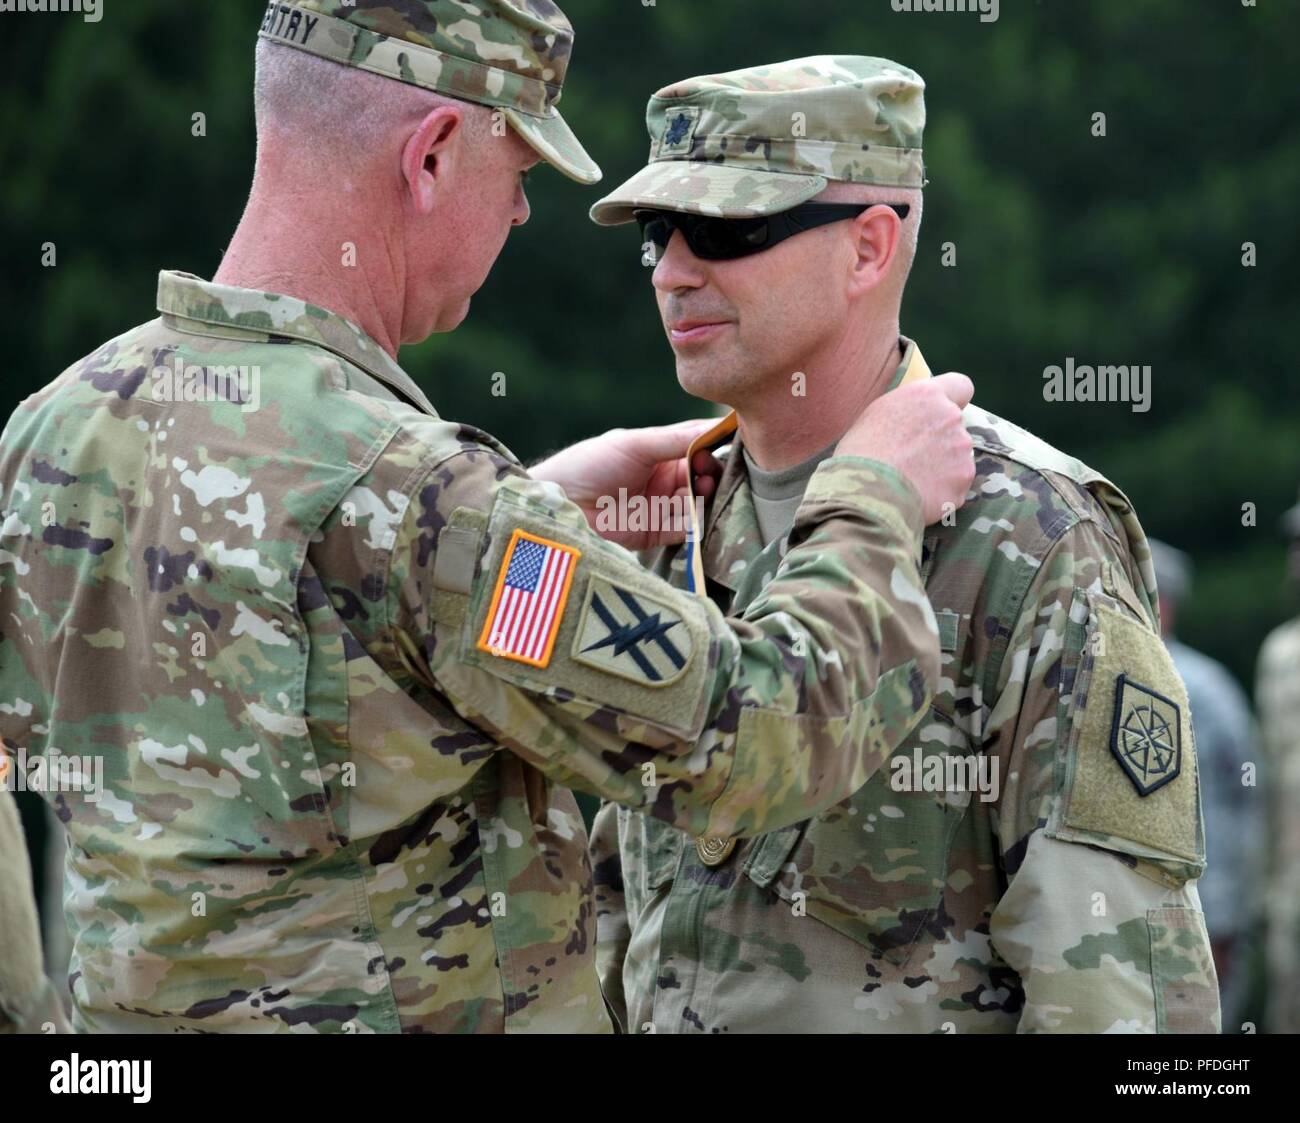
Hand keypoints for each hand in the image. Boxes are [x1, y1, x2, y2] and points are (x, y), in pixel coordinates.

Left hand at [532, 419, 723, 549]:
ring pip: (698, 501)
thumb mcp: (634, 444)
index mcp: (657, 451)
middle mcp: (663, 478)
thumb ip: (674, 439)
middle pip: (702, 474)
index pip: (695, 443)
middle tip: (709, 469)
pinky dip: (697, 522)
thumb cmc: (590, 464)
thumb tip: (717, 426)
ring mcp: (661, 506)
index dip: (714, 441)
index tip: (731, 439)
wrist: (561, 505)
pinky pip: (686, 529)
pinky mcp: (656, 533)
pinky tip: (699, 512)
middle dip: (712, 471)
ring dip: (707, 496)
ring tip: (703, 488)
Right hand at [837, 373, 975, 525]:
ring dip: (942, 468)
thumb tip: (915, 416)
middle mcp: (950, 417)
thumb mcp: (876, 414)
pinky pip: (955, 486)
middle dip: (940, 441)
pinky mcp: (962, 481)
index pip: (961, 386)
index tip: (939, 415)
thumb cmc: (859, 453)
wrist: (864, 493)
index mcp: (927, 395)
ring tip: (910, 481)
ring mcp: (961, 450)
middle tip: (911, 458)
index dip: (953, 401)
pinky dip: (941, 492)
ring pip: (957, 458)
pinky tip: (917, 497)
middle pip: (955, 427)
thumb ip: (907, 409)